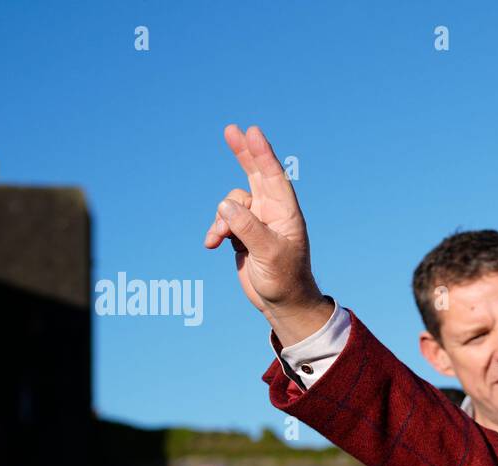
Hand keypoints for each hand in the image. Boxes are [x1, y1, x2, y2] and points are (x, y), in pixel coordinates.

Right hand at [204, 124, 331, 344]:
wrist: (282, 303)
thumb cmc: (285, 279)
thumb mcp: (269, 254)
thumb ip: (247, 228)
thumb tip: (225, 205)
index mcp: (286, 213)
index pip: (274, 177)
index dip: (262, 154)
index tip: (252, 132)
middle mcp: (272, 212)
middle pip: (256, 175)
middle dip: (243, 154)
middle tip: (231, 129)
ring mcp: (257, 222)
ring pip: (232, 203)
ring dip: (221, 218)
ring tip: (218, 238)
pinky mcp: (243, 234)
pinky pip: (224, 220)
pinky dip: (215, 229)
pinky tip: (211, 244)